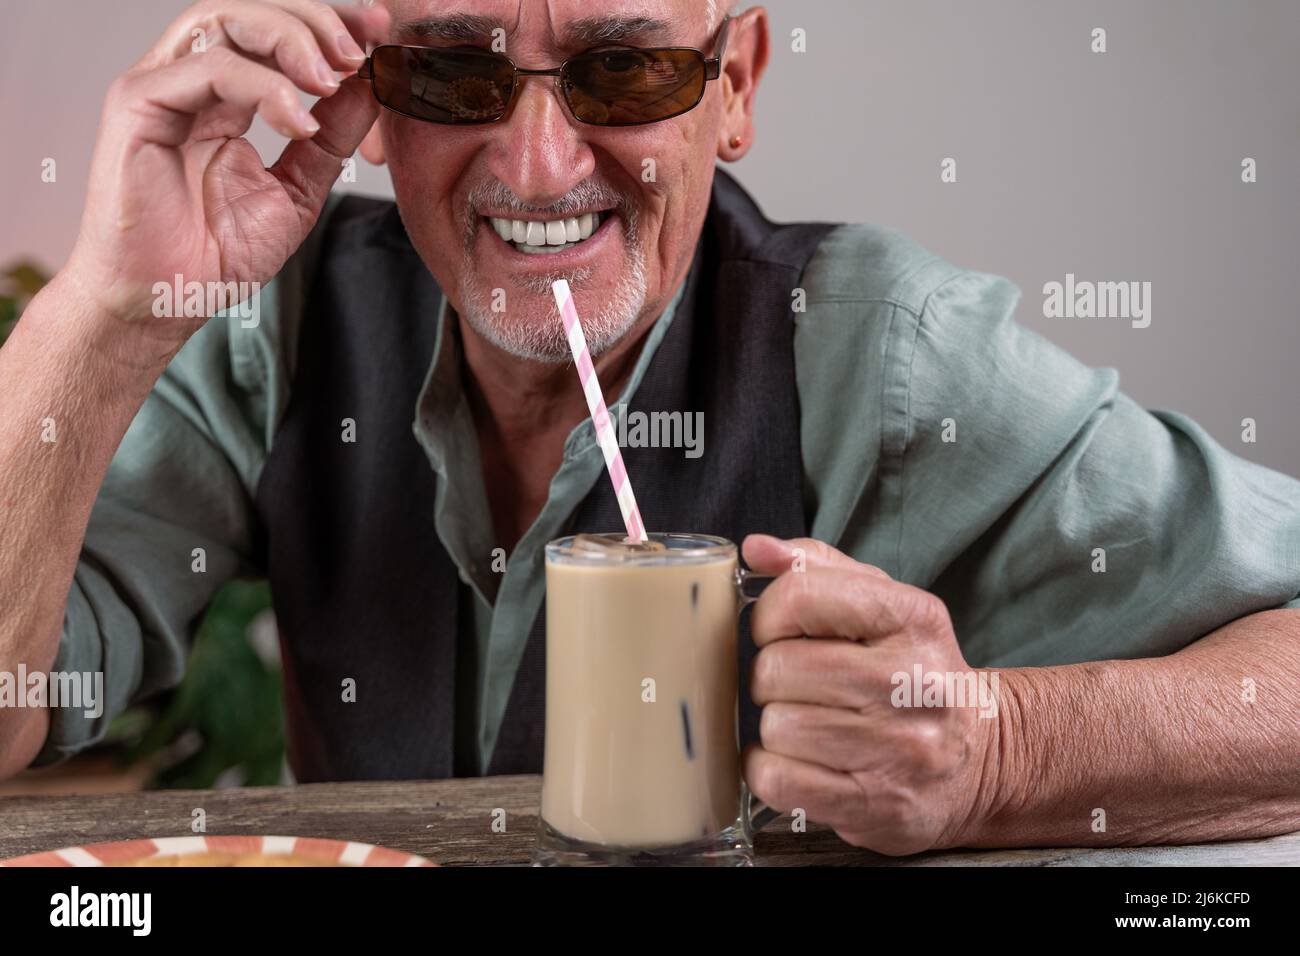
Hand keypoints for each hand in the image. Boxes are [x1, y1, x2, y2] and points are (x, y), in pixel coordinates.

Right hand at [64, 0, 388, 341]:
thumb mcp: (297, 191)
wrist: (165, 301)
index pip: (275, 38)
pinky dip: (262, 85)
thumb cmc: (214, 256)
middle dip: (315, 20)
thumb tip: (371, 88)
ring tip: (333, 78)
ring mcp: (161, 88)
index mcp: (224, 99)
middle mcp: (189, 83)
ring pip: (225, 21)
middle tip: (361, 50)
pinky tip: (298, 119)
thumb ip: (329, 139)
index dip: (327, 25)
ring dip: (291, 39)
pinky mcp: (138, 104)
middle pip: (251, 13)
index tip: (379, 32)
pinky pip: (208, 68)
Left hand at [740, 535, 1003, 854]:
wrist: (981, 758)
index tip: (778, 632)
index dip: (769, 616)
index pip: (801, 597)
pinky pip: (778, 781)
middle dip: (772, 676)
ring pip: (776, 726)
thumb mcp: (883, 604)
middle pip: (779, 668)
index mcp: (913, 618)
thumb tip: (756, 548)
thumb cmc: (912, 672)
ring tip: (807, 722)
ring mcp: (899, 750)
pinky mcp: (877, 806)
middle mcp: (913, 682)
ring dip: (776, 725)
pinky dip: (769, 770)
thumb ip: (817, 568)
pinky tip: (796, 760)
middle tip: (797, 684)